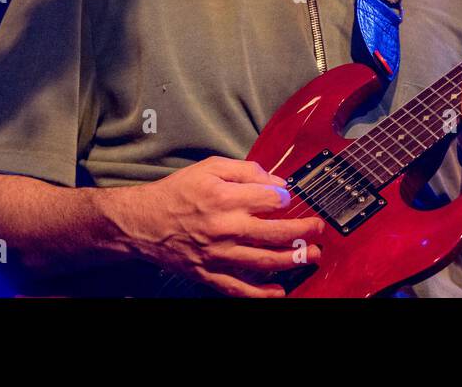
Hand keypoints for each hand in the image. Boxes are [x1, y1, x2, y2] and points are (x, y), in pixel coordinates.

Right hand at [121, 156, 326, 297]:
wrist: (143, 223)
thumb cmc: (177, 192)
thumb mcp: (210, 167)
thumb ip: (246, 170)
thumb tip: (276, 182)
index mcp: (226, 197)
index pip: (271, 199)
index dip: (286, 198)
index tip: (290, 198)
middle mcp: (225, 227)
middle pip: (275, 231)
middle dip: (303, 230)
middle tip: (318, 228)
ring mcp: (218, 254)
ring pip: (264, 260)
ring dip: (293, 259)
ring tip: (311, 255)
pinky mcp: (209, 273)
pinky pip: (239, 288)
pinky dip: (261, 293)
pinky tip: (279, 291)